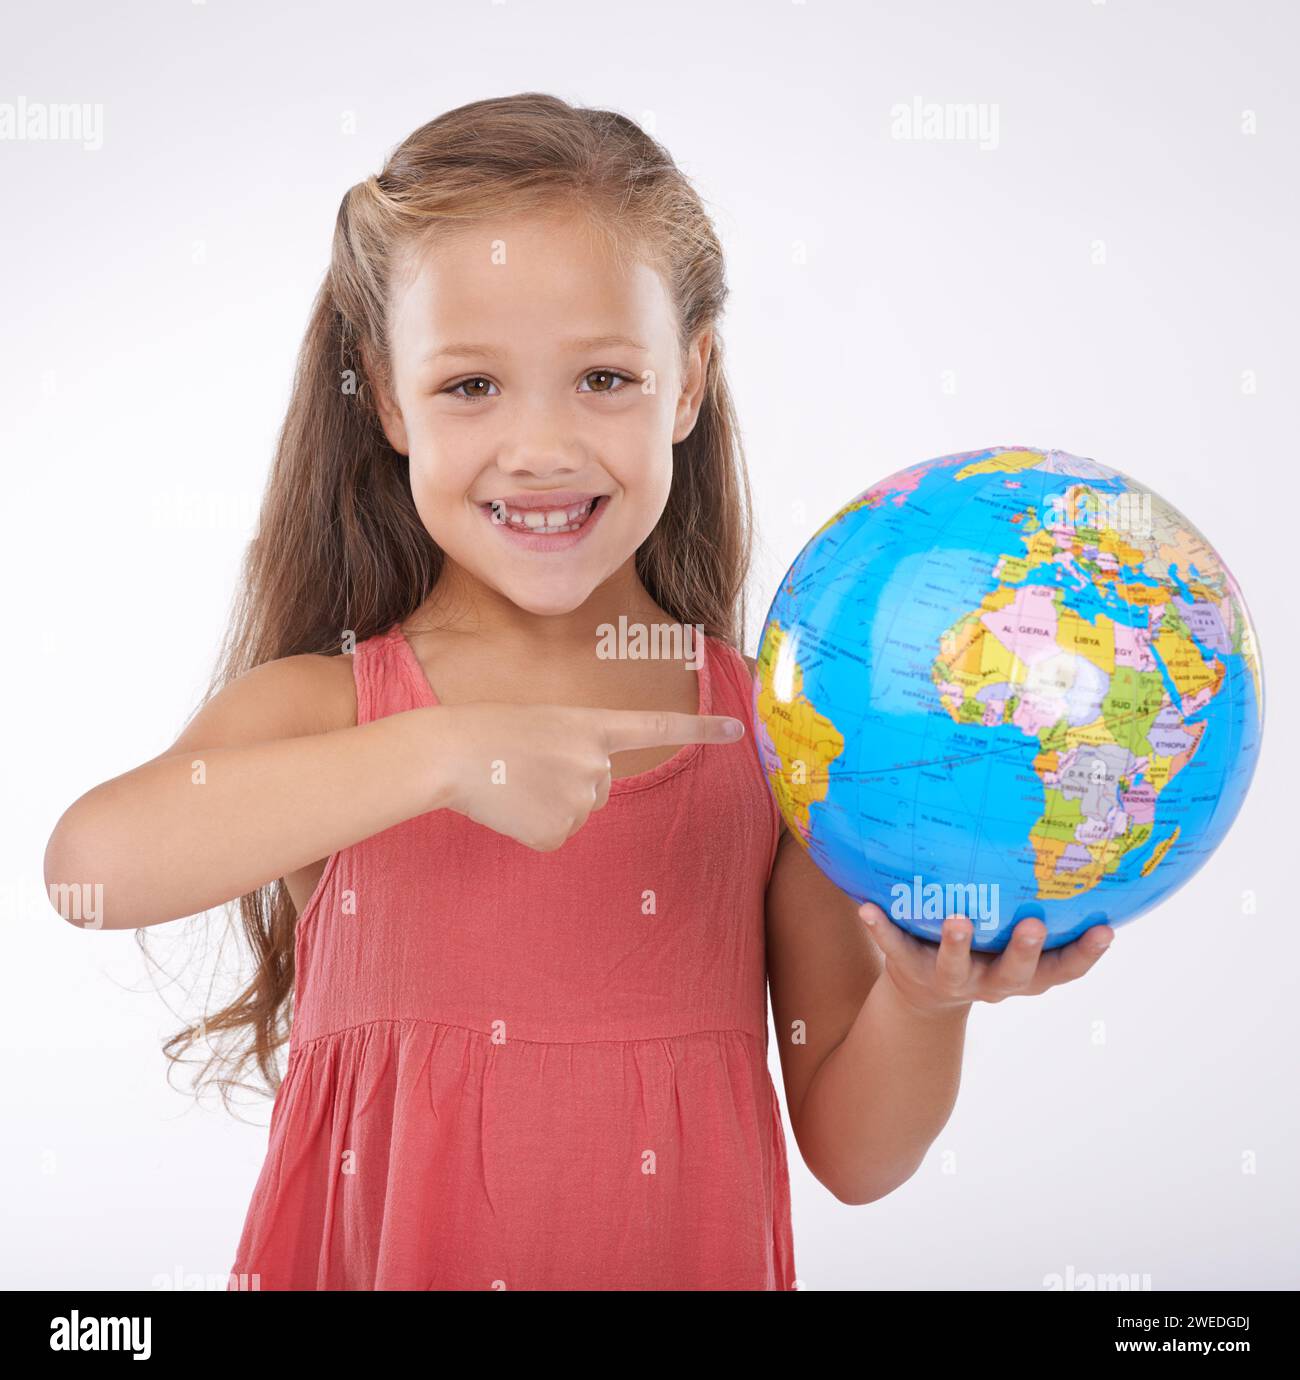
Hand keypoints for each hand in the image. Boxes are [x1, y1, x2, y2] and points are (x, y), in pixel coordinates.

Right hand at [432, 701, 744, 851]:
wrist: (449, 754)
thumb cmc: (488, 731)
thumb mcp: (545, 723)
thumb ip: (579, 749)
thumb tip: (588, 791)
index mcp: (593, 725)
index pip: (659, 727)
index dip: (702, 730)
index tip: (741, 729)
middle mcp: (597, 762)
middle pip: (598, 783)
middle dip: (567, 779)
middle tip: (525, 764)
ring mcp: (581, 799)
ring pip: (577, 811)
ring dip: (547, 802)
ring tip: (513, 782)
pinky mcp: (559, 832)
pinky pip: (556, 835)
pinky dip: (533, 826)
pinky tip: (511, 807)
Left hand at [858, 904, 1113, 1015]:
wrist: (926, 993)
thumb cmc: (986, 951)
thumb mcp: (1015, 940)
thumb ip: (1043, 907)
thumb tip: (1078, 848)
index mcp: (1024, 974)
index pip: (1065, 969)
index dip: (1087, 955)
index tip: (1106, 930)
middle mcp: (992, 981)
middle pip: (1015, 974)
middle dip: (1026, 952)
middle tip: (1035, 926)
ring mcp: (950, 978)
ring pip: (955, 967)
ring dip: (957, 944)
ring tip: (957, 920)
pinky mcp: (909, 967)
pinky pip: (894, 946)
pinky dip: (881, 927)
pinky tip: (866, 907)